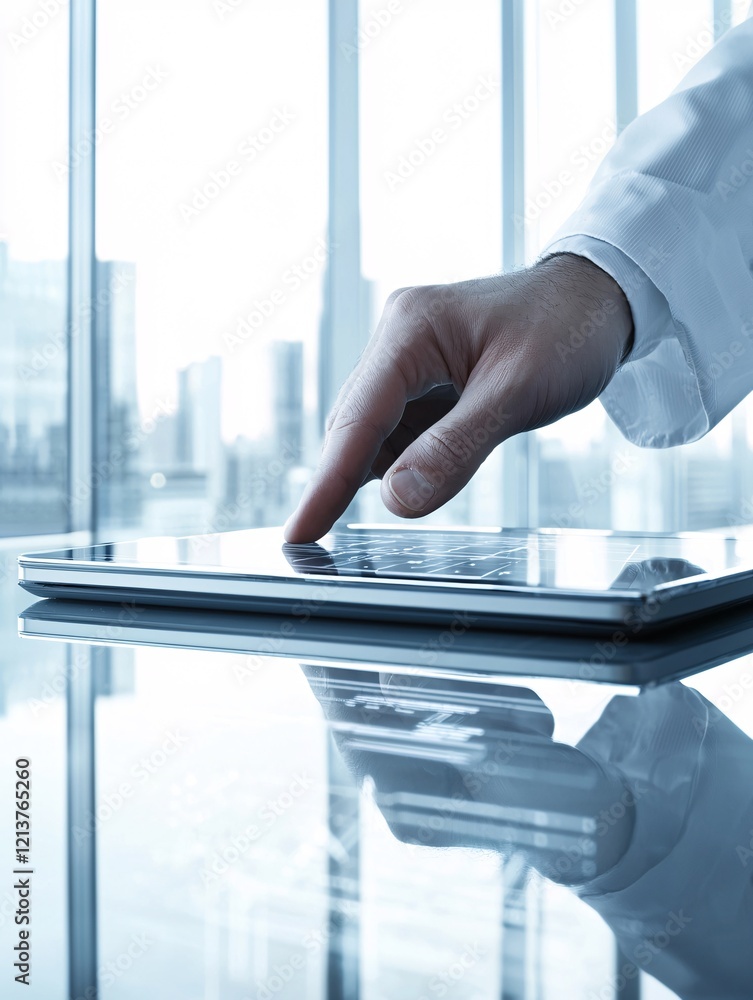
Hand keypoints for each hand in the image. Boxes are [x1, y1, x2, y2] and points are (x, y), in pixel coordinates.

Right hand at [284, 253, 632, 542]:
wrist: (601, 297)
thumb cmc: (568, 329)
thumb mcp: (517, 392)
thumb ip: (455, 448)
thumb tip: (396, 499)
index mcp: (411, 331)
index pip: (356, 420)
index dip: (326, 484)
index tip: (299, 532)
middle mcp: (399, 339)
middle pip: (355, 426)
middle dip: (342, 482)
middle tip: (320, 544)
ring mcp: (411, 358)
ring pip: (375, 432)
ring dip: (380, 471)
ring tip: (397, 502)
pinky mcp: (428, 377)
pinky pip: (401, 428)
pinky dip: (406, 459)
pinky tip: (424, 474)